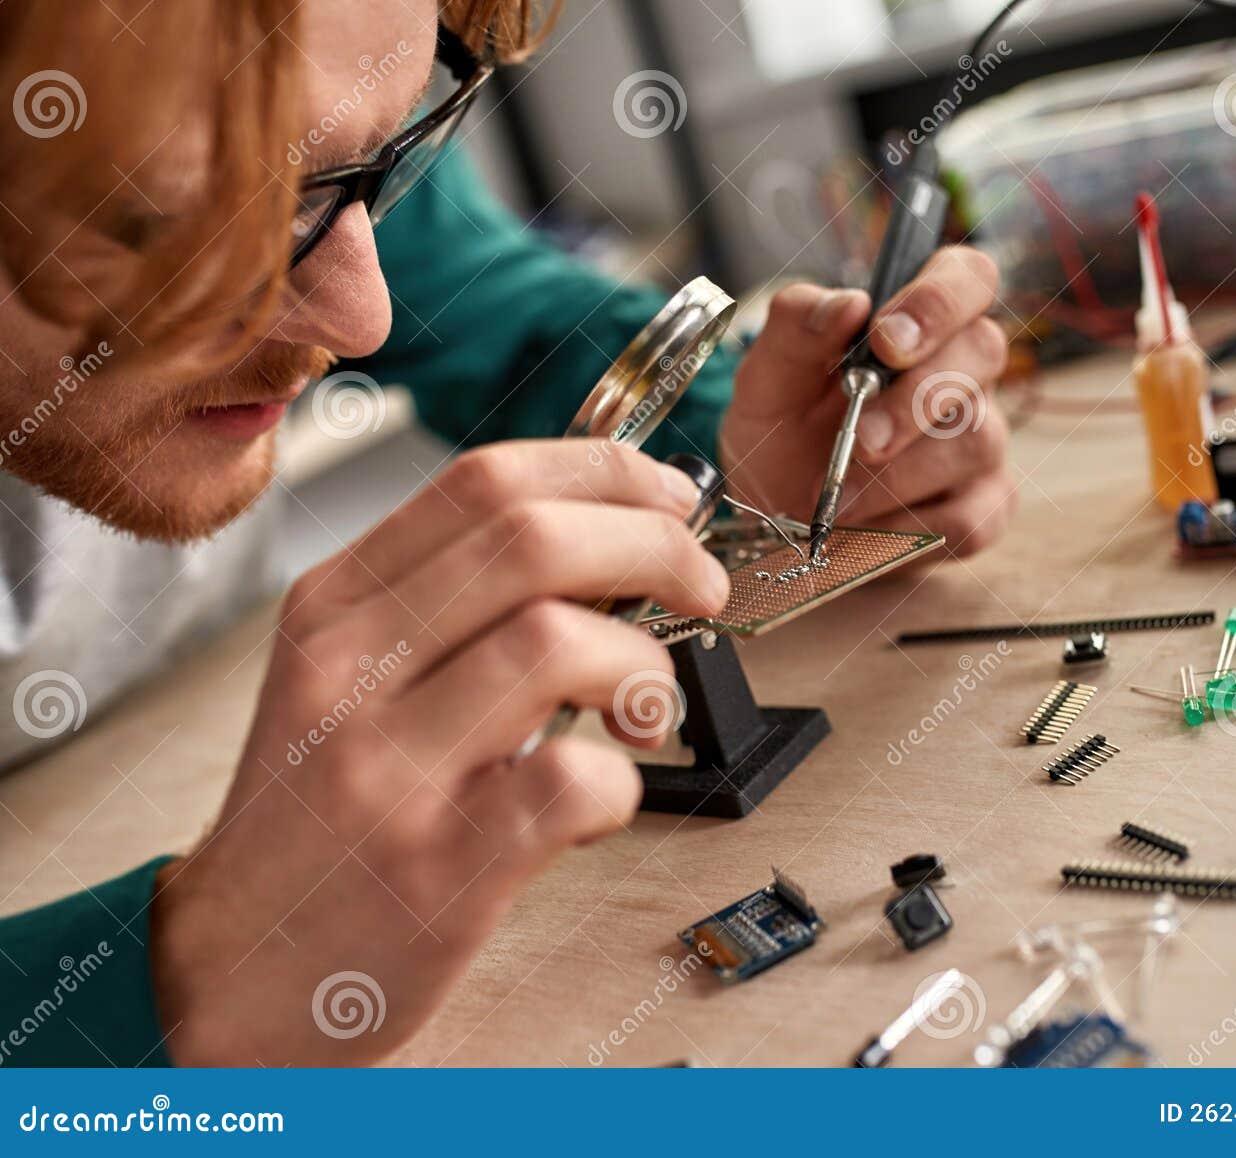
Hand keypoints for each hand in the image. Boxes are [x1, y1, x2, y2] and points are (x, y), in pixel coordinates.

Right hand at [149, 441, 727, 1064]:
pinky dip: (622, 784)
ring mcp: (388, 769)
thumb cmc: (319, 816)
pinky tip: (599, 803)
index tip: (672, 501)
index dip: (609, 474)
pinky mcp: (437, 866)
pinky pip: (573, 781)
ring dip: (642, 668)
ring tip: (639, 714)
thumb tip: (611, 544)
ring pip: (559, 644)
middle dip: (658, 547)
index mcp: (335, 606)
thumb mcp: (348, 677)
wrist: (232, 969)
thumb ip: (454, 605)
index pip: (486, 482)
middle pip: (534, 541)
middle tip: (700, 588)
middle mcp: (349, 670)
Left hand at [719, 246, 1016, 556]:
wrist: (776, 518)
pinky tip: (868, 532)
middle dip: (915, 400)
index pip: (967, 275)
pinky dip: (911, 531)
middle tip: (860, 441)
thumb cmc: (781, 435)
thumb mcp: (766, 382)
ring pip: (975, 441)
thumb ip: (795, 332)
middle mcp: (964, 372)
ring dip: (899, 476)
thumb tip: (847, 302)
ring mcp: (981, 440)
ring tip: (840, 500)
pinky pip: (972, 518)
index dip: (939, 300)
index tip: (886, 340)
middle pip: (983, 352)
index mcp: (919, 322)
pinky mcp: (983, 506)